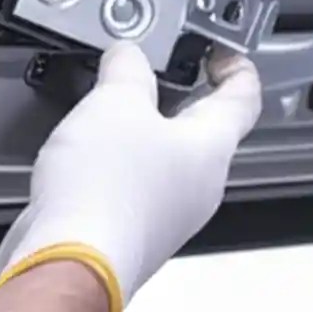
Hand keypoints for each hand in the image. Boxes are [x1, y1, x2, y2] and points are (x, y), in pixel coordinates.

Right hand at [0, 43, 261, 308]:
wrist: (68, 259)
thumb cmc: (105, 192)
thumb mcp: (116, 101)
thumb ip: (128, 68)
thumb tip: (128, 54)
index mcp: (211, 147)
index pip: (244, 98)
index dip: (237, 67)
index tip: (224, 52)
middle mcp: (199, 186)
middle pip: (205, 131)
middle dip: (183, 96)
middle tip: (162, 71)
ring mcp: (168, 213)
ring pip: (168, 159)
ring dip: (145, 130)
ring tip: (115, 109)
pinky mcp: (135, 230)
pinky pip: (138, 185)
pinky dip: (121, 163)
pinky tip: (92, 154)